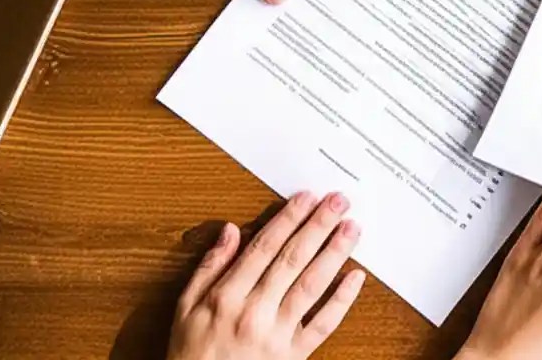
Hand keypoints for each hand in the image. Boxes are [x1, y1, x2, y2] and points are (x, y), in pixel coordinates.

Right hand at [168, 191, 364, 359]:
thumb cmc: (192, 355)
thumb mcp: (184, 310)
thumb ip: (208, 268)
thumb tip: (230, 231)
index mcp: (225, 297)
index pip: (263, 248)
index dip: (288, 219)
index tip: (306, 197)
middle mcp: (254, 313)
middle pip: (292, 260)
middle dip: (318, 226)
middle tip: (339, 201)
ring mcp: (277, 335)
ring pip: (311, 286)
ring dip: (334, 253)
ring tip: (351, 228)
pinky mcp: (294, 355)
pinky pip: (323, 325)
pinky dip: (342, 300)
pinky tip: (356, 276)